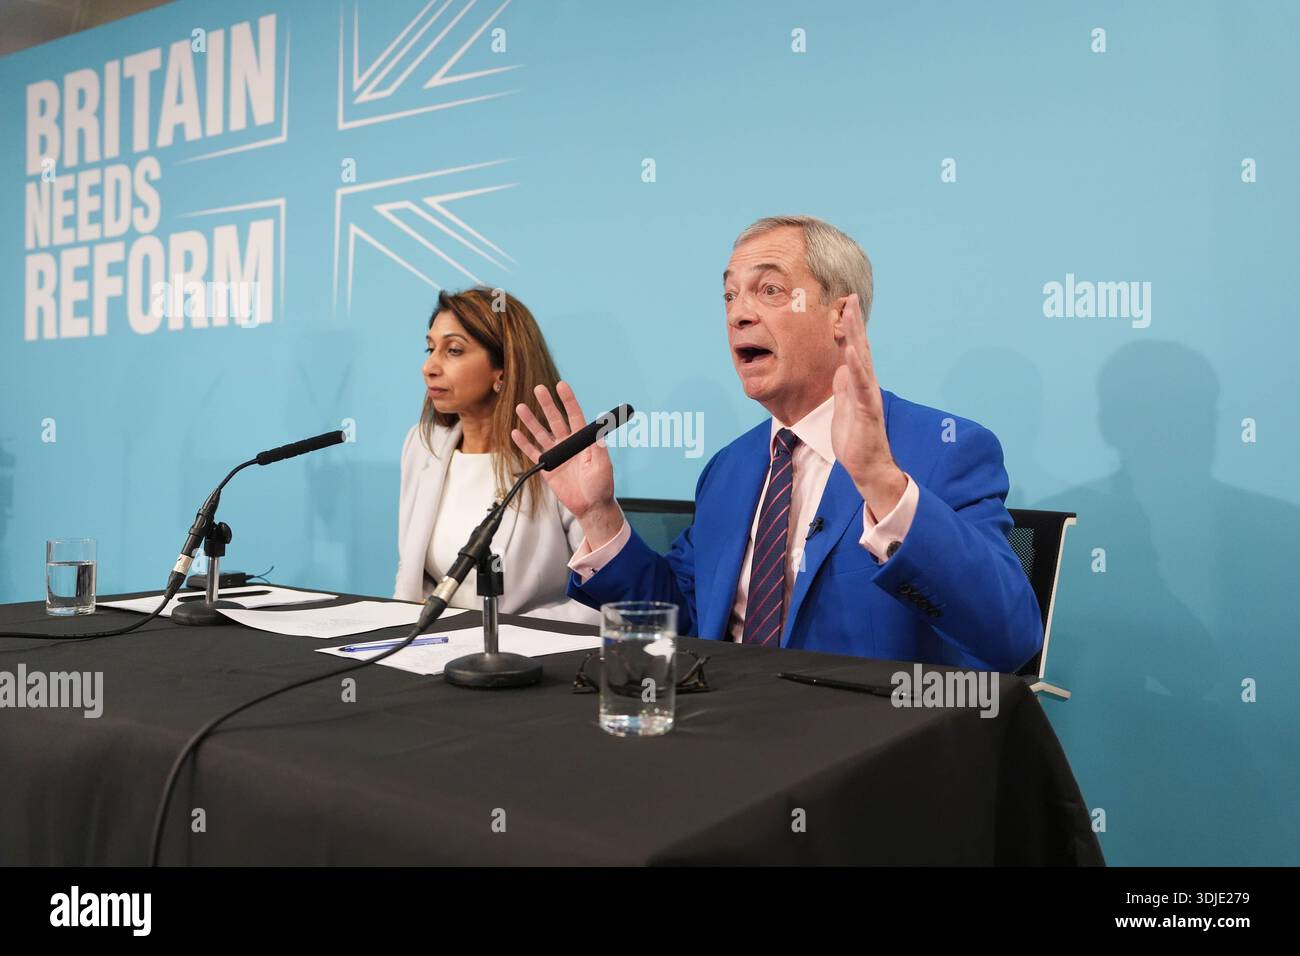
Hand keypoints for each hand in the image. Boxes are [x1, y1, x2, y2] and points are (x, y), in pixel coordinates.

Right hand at [511, 381, 623, 544]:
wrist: (590, 506)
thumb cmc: (601, 486)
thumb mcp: (603, 466)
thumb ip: (599, 449)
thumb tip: (599, 431)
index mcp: (583, 441)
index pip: (575, 415)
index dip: (568, 400)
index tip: (561, 385)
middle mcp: (568, 443)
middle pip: (555, 420)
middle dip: (547, 404)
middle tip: (539, 389)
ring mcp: (557, 454)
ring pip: (541, 433)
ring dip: (531, 421)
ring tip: (521, 407)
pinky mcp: (547, 467)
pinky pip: (533, 453)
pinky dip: (524, 444)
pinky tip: (516, 433)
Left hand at [831, 294, 906, 518]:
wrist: (867, 465)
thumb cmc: (856, 437)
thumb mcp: (844, 405)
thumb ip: (844, 385)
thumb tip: (841, 366)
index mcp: (860, 383)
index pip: (855, 350)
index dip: (850, 327)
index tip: (845, 304)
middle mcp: (867, 384)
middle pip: (860, 348)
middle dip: (854, 323)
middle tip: (850, 298)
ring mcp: (869, 395)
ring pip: (862, 361)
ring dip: (855, 337)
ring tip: (849, 316)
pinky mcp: (868, 409)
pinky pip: (861, 385)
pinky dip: (856, 367)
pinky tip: (850, 352)